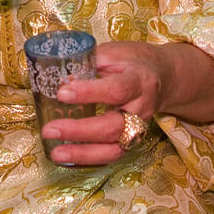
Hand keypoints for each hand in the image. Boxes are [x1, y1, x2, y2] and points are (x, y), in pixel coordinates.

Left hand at [40, 41, 166, 166]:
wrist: (164, 78)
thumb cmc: (134, 62)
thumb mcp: (115, 52)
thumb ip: (89, 62)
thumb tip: (59, 77)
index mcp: (139, 80)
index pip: (116, 90)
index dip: (89, 93)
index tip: (62, 93)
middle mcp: (141, 108)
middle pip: (113, 127)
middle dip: (79, 131)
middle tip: (49, 129)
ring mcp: (138, 129)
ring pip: (114, 150)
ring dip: (83, 154)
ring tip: (55, 153)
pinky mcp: (131, 141)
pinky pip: (111, 156)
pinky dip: (88, 160)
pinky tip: (66, 159)